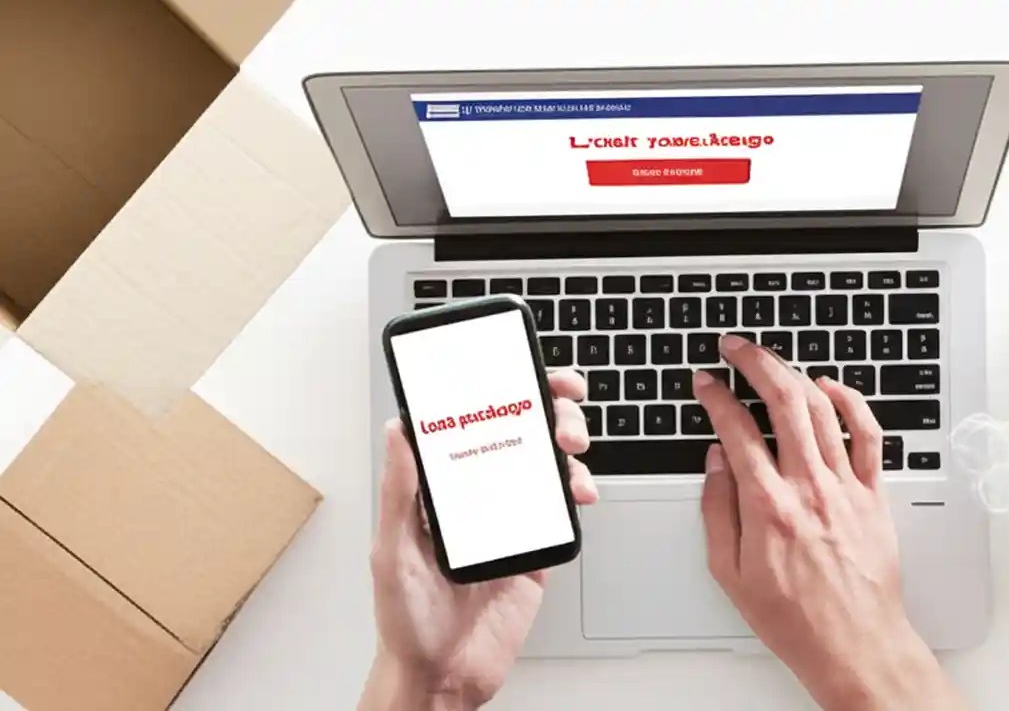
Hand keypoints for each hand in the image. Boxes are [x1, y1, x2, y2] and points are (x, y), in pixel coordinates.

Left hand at [360, 371, 596, 710]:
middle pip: (521, 433)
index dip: (499, 389)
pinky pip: (562, 510)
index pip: (471, 422)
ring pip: (549, 464)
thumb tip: (398, 430)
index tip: (521, 368)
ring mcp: (510, 519)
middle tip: (561, 411)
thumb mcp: (393, 550)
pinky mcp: (536, 548)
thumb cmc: (406, 620)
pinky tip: (578, 494)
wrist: (444, 676)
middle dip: (549, 408)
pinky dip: (577, 494)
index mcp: (441, 487)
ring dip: (568, 449)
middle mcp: (478, 495)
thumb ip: (400, 490)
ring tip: (572, 455)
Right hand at [694, 336, 964, 710]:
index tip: (706, 383)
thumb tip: (715, 463)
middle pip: (783, 401)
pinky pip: (868, 434)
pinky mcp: (873, 495)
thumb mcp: (730, 573)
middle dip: (755, 362)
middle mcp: (809, 488)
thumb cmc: (794, 618)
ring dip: (794, 373)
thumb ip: (718, 511)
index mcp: (768, 506)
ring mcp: (845, 488)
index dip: (716, 396)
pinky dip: (850, 402)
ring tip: (773, 360)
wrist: (853, 644)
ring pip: (822, 409)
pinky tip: (831, 388)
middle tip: (736, 348)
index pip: (736, 429)